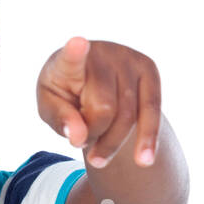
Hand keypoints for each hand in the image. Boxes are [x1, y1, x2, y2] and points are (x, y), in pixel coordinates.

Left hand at [36, 37, 160, 168]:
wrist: (91, 80)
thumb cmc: (65, 95)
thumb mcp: (51, 109)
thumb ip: (61, 121)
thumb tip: (79, 138)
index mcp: (65, 62)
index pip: (70, 59)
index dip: (75, 53)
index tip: (78, 44)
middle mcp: (100, 54)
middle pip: (104, 109)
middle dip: (94, 134)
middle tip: (84, 142)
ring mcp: (127, 58)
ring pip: (128, 115)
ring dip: (113, 142)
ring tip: (98, 158)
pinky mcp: (149, 68)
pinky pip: (152, 110)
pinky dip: (147, 138)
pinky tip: (143, 160)